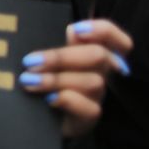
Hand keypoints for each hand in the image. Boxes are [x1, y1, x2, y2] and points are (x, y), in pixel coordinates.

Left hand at [18, 19, 133, 137]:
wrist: (40, 119)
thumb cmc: (46, 82)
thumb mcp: (51, 61)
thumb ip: (61, 45)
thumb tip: (72, 30)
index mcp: (94, 55)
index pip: (119, 41)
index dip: (104, 31)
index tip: (76, 30)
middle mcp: (101, 74)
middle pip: (99, 56)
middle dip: (62, 56)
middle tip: (30, 62)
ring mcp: (98, 97)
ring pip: (93, 82)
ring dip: (57, 79)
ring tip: (29, 81)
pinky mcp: (90, 119)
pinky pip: (90, 109)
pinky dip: (69, 100)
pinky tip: (49, 99)